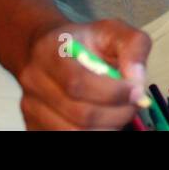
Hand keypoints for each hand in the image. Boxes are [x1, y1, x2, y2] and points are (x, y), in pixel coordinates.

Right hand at [17, 19, 151, 129]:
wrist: (51, 51)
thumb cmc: (86, 41)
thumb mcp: (114, 31)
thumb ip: (133, 46)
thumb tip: (137, 80)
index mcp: (49, 51)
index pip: (77, 82)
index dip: (111, 92)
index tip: (136, 91)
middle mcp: (34, 81)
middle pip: (79, 113)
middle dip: (117, 113)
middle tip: (134, 104)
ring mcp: (31, 107)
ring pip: (75, 133)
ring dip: (108, 127)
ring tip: (120, 111)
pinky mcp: (34, 126)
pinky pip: (68, 138)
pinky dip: (95, 133)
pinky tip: (105, 119)